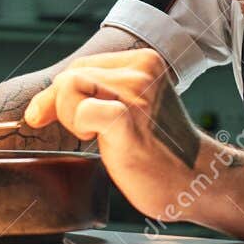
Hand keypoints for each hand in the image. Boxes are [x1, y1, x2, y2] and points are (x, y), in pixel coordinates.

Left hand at [23, 49, 207, 219]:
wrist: (196, 181)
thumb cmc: (158, 152)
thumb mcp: (133, 108)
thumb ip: (103, 92)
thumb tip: (48, 94)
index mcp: (144, 62)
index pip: (82, 65)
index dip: (62, 93)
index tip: (52, 115)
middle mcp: (141, 70)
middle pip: (71, 73)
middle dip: (61, 105)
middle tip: (85, 132)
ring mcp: (136, 93)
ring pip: (69, 84)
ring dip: (70, 116)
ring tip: (96, 135)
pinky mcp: (128, 119)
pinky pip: (82, 110)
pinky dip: (79, 125)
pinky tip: (99, 139)